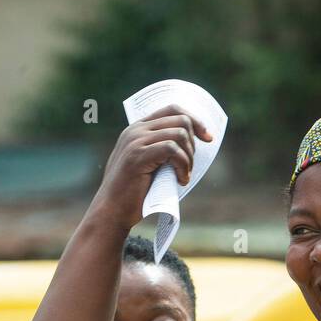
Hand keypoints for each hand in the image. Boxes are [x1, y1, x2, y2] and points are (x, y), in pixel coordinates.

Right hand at [88, 104, 212, 231]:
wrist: (112, 211)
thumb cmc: (133, 192)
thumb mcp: (149, 164)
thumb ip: (161, 148)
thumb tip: (194, 141)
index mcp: (137, 128)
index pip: (172, 109)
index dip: (195, 120)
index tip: (208, 137)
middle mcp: (135, 130)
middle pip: (180, 120)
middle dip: (193, 144)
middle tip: (189, 167)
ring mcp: (135, 141)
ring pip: (179, 134)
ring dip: (189, 157)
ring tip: (183, 176)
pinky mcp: (138, 156)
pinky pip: (172, 150)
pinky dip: (183, 165)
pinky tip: (181, 180)